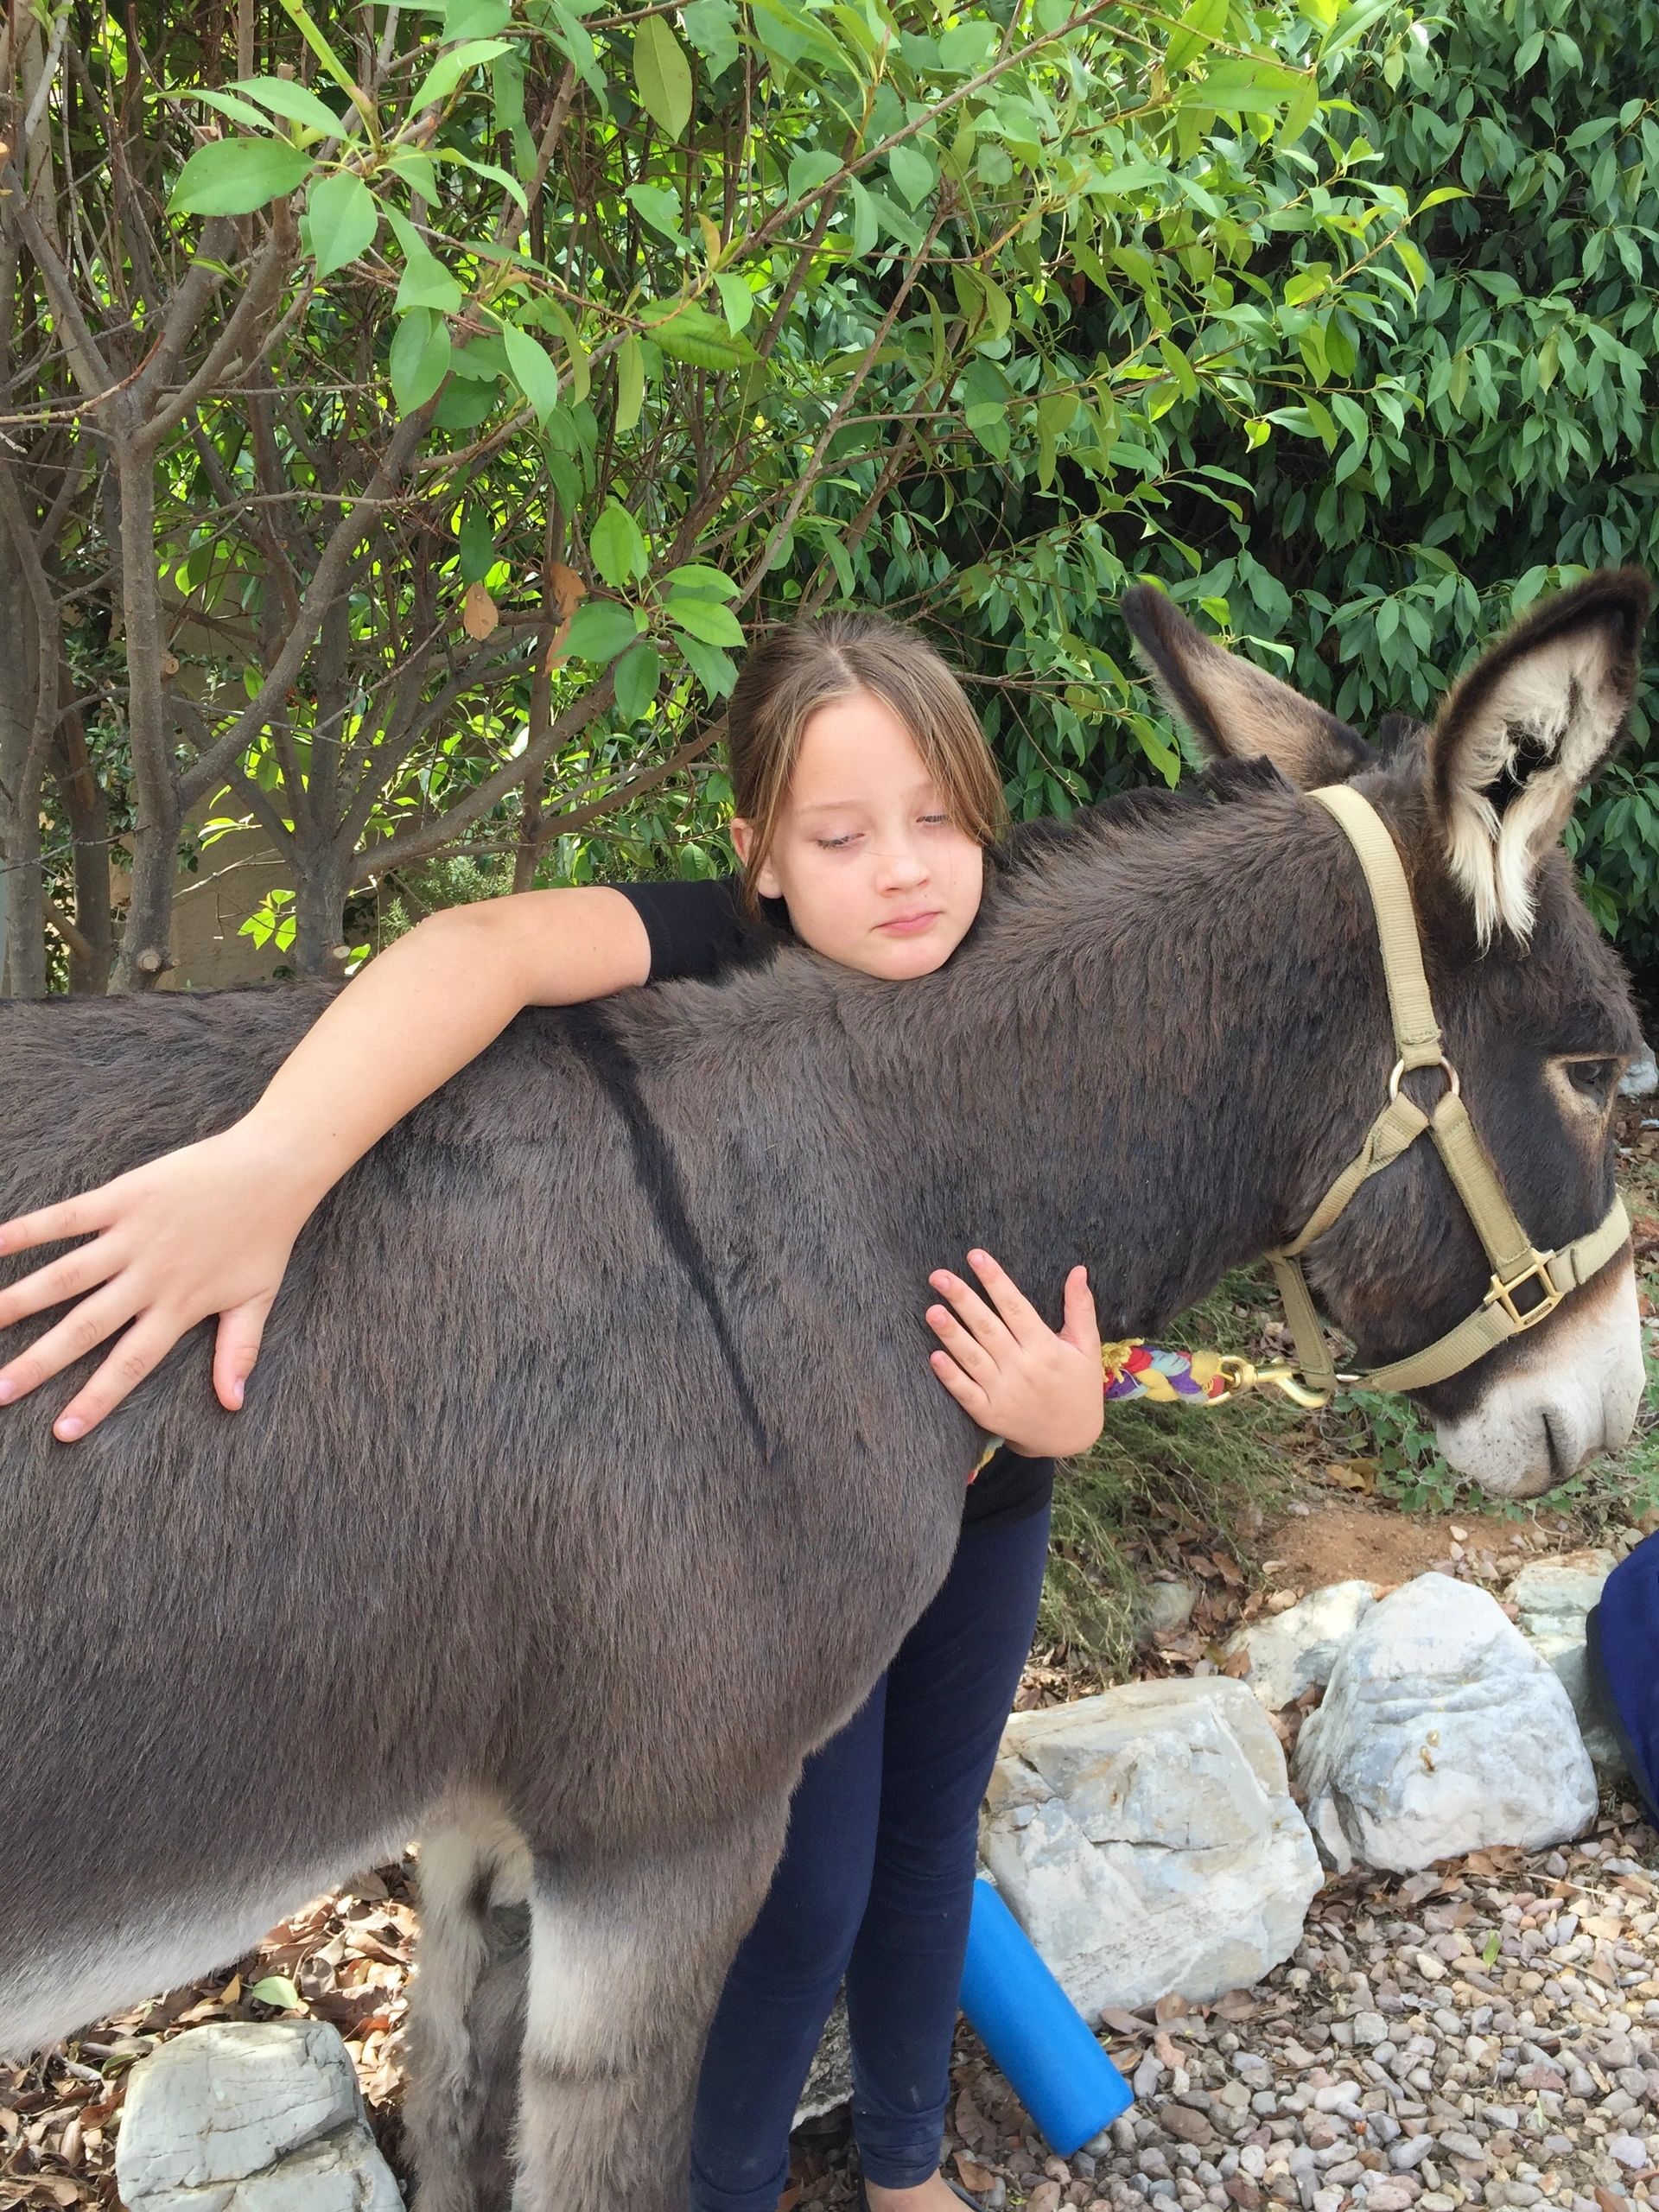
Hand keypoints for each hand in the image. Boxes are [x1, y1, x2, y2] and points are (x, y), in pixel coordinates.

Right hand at [0, 1119, 316, 1439]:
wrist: (276, 1168)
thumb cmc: (267, 1234)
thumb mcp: (259, 1299)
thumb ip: (239, 1351)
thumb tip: (234, 1403)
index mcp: (180, 1307)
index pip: (131, 1363)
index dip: (97, 1397)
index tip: (63, 1431)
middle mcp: (151, 1278)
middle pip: (85, 1328)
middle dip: (38, 1363)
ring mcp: (134, 1237)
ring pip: (65, 1277)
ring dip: (17, 1302)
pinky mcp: (125, 1197)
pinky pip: (67, 1218)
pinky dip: (27, 1232)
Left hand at [924, 1249, 1103, 1457]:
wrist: (1072, 1439)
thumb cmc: (1079, 1386)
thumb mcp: (1087, 1346)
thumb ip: (1080, 1308)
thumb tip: (1078, 1269)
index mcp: (1045, 1348)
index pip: (1015, 1307)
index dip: (995, 1280)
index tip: (975, 1256)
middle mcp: (1022, 1368)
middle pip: (988, 1328)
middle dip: (963, 1299)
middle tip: (938, 1276)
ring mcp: (1004, 1393)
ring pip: (972, 1358)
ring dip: (951, 1334)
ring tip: (931, 1310)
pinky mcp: (990, 1414)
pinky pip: (966, 1393)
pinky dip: (950, 1376)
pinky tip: (934, 1356)